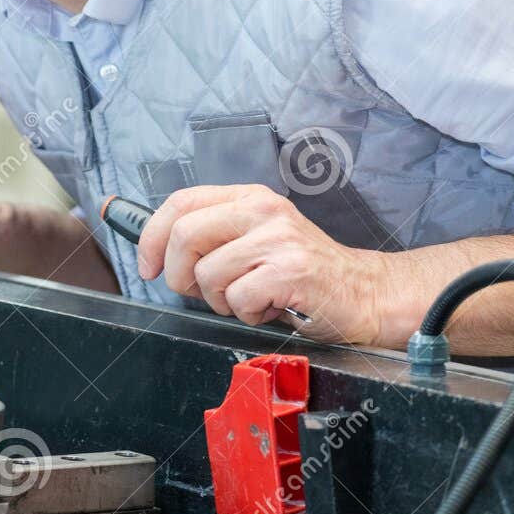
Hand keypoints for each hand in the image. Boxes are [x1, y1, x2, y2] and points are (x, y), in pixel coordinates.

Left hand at [135, 184, 385, 343]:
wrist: (365, 292)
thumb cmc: (302, 271)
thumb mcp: (255, 238)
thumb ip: (214, 236)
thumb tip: (157, 248)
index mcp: (249, 198)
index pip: (181, 202)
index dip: (152, 236)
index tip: (149, 266)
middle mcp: (263, 210)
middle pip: (185, 235)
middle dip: (180, 275)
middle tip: (199, 292)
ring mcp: (278, 239)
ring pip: (208, 274)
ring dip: (220, 300)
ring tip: (249, 297)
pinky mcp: (290, 271)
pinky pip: (238, 299)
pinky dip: (246, 314)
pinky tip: (269, 307)